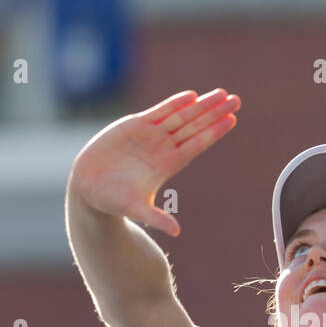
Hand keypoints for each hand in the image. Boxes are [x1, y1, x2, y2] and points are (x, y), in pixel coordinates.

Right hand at [68, 88, 240, 236]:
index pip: (197, 145)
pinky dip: (175, 103)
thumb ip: (156, 218)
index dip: (214, 132)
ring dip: (201, 104)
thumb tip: (176, 232)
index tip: (232, 120)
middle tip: (236, 99)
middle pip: (195, 126)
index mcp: (167, 165)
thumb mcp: (136, 209)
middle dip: (214, 113)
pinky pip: (160, 111)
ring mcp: (151, 135)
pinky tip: (192, 96)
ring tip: (222, 93)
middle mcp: (163, 148)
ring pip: (181, 116)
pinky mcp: (135, 125)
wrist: (89, 187)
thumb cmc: (113, 201)